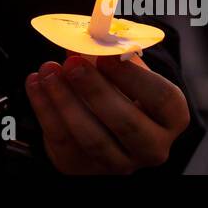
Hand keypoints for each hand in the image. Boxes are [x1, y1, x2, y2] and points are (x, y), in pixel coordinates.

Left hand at [24, 54, 189, 174]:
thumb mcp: (125, 67)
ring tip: (49, 70)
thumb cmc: (120, 85)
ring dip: (65, 100)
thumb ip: (112, 54)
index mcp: (172, 118)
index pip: (161, 99)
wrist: (104, 118)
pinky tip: (36, 83)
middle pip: (126, 124)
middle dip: (96, 91)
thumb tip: (86, 40)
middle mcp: (152, 147)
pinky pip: (62, 141)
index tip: (106, 56)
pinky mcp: (83, 167)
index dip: (133, 77)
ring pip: (91, 138)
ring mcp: (119, 163)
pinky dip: (45, 109)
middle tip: (73, 64)